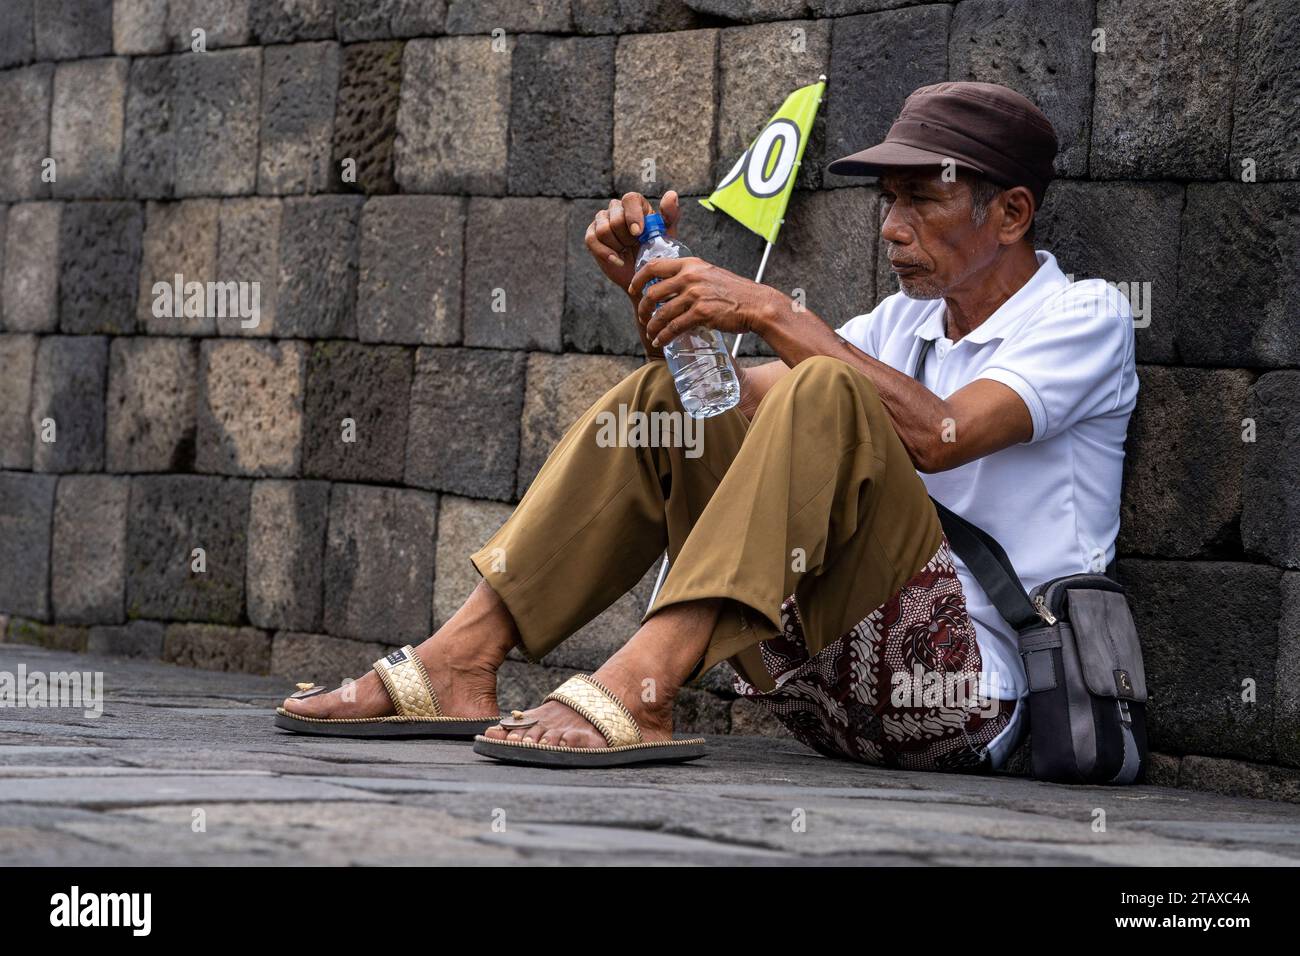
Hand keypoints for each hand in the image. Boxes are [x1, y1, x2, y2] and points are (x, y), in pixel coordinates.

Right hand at [584, 190, 680, 294]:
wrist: (642, 274)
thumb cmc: (656, 250)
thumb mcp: (667, 234)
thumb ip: (671, 214)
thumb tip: (671, 194)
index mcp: (636, 204)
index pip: (630, 199)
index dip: (633, 216)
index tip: (638, 233)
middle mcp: (617, 208)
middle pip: (616, 218)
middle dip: (626, 238)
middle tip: (635, 246)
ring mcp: (602, 221)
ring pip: (603, 230)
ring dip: (617, 246)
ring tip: (626, 252)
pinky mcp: (592, 235)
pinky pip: (591, 240)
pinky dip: (605, 253)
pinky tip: (618, 261)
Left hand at [629, 256, 784, 349]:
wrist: (757, 304)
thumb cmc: (736, 292)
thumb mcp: (711, 275)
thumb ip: (692, 277)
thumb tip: (674, 286)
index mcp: (691, 264)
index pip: (654, 266)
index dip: (639, 278)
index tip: (634, 289)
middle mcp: (691, 277)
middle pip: (653, 292)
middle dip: (643, 307)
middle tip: (642, 316)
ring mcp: (695, 295)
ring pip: (662, 313)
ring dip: (652, 326)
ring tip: (651, 334)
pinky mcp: (701, 313)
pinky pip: (674, 327)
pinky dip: (664, 336)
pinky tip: (660, 341)